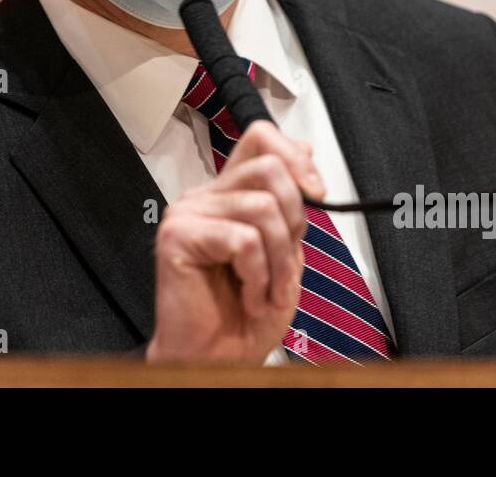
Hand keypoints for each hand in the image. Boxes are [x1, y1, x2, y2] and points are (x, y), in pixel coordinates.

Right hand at [145, 120, 323, 363]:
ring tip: (268, 290)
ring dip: (280, 260)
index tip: (318, 193)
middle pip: (268, 167)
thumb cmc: (246, 314)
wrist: (220, 359)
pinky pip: (243, 240)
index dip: (296, 156)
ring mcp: (187, 213)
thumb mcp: (286, 251)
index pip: (260, 137)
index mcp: (229, 194)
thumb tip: (305, 151)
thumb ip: (290, 202)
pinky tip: (249, 296)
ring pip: (262, 207)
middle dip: (295, 219)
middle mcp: (205, 196)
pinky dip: (259, 276)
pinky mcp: (177, 235)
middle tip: (286, 262)